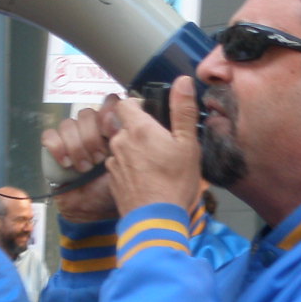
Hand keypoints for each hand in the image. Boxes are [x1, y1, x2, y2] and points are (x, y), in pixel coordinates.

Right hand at [42, 99, 120, 222]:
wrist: (92, 211)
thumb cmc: (114, 189)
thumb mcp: (131, 164)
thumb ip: (131, 139)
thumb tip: (127, 116)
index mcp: (112, 129)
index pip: (108, 102)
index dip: (108, 113)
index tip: (112, 133)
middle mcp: (92, 130)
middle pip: (87, 113)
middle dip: (92, 138)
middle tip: (98, 159)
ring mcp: (72, 138)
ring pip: (68, 124)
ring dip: (77, 147)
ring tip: (85, 168)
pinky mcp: (55, 148)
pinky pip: (49, 135)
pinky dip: (57, 148)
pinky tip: (66, 164)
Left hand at [104, 77, 201, 217]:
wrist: (156, 220)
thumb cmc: (175, 182)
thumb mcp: (187, 144)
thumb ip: (183, 110)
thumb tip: (182, 81)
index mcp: (138, 129)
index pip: (125, 103)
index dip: (138, 105)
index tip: (152, 114)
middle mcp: (120, 142)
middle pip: (125, 126)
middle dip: (140, 131)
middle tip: (161, 144)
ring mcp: (113, 162)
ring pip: (122, 147)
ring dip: (135, 151)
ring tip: (156, 165)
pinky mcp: (113, 181)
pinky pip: (120, 166)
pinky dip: (131, 169)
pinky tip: (147, 180)